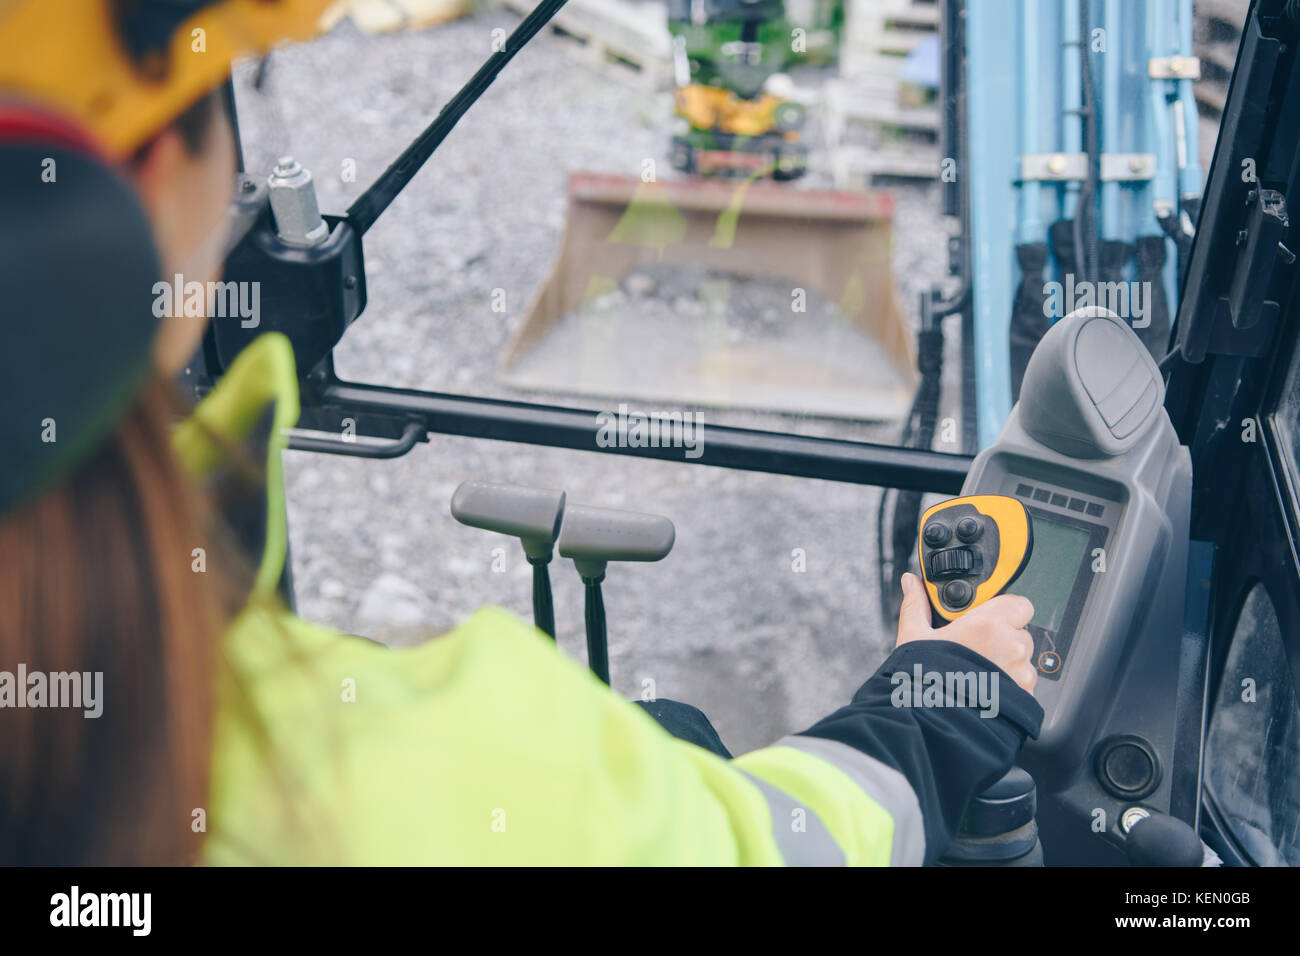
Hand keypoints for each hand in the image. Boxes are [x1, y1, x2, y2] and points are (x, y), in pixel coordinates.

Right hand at [895, 572, 1037, 693]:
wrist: (933, 723)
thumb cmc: (925, 681)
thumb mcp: (914, 637)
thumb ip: (917, 605)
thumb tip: (912, 583)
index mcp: (989, 624)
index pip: (1019, 604)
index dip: (1004, 609)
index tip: (987, 617)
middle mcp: (1011, 646)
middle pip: (1020, 632)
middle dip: (1002, 637)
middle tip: (975, 648)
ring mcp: (1021, 674)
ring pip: (1023, 660)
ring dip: (1008, 663)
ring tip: (978, 673)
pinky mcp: (1025, 697)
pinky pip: (1024, 684)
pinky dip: (1010, 686)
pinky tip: (985, 690)